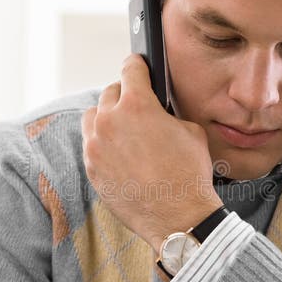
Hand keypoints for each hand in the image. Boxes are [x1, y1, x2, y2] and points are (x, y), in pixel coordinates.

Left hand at [82, 54, 222, 252]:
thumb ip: (167, 112)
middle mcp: (110, 122)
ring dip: (106, 117)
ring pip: (93, 117)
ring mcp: (96, 147)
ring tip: (123, 128)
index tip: (138, 65)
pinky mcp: (91, 169)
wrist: (178, 217)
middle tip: (137, 103)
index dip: (138, 65)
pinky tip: (119, 152)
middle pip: (110, 93)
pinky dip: (102, 143)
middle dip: (124, 95)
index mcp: (136, 104)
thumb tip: (157, 110)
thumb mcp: (190, 130)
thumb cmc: (189, 173)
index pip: (130, 68)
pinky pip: (91, 145)